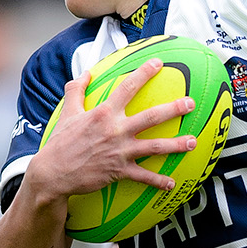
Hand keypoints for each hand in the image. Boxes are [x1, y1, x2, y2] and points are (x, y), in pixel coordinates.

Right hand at [19, 59, 196, 207]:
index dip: (144, 73)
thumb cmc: (60, 142)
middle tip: (191, 103)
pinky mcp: (119, 171)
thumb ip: (77, 89)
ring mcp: (120, 151)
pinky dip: (159, 182)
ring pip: (154, 147)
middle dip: (174, 109)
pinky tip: (172, 184)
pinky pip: (143, 176)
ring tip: (193, 141)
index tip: (159, 63)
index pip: (127, 88)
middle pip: (151, 116)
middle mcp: (115, 130)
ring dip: (176, 145)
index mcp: (103, 113)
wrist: (53, 172)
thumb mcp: (67, 112)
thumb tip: (86, 72)